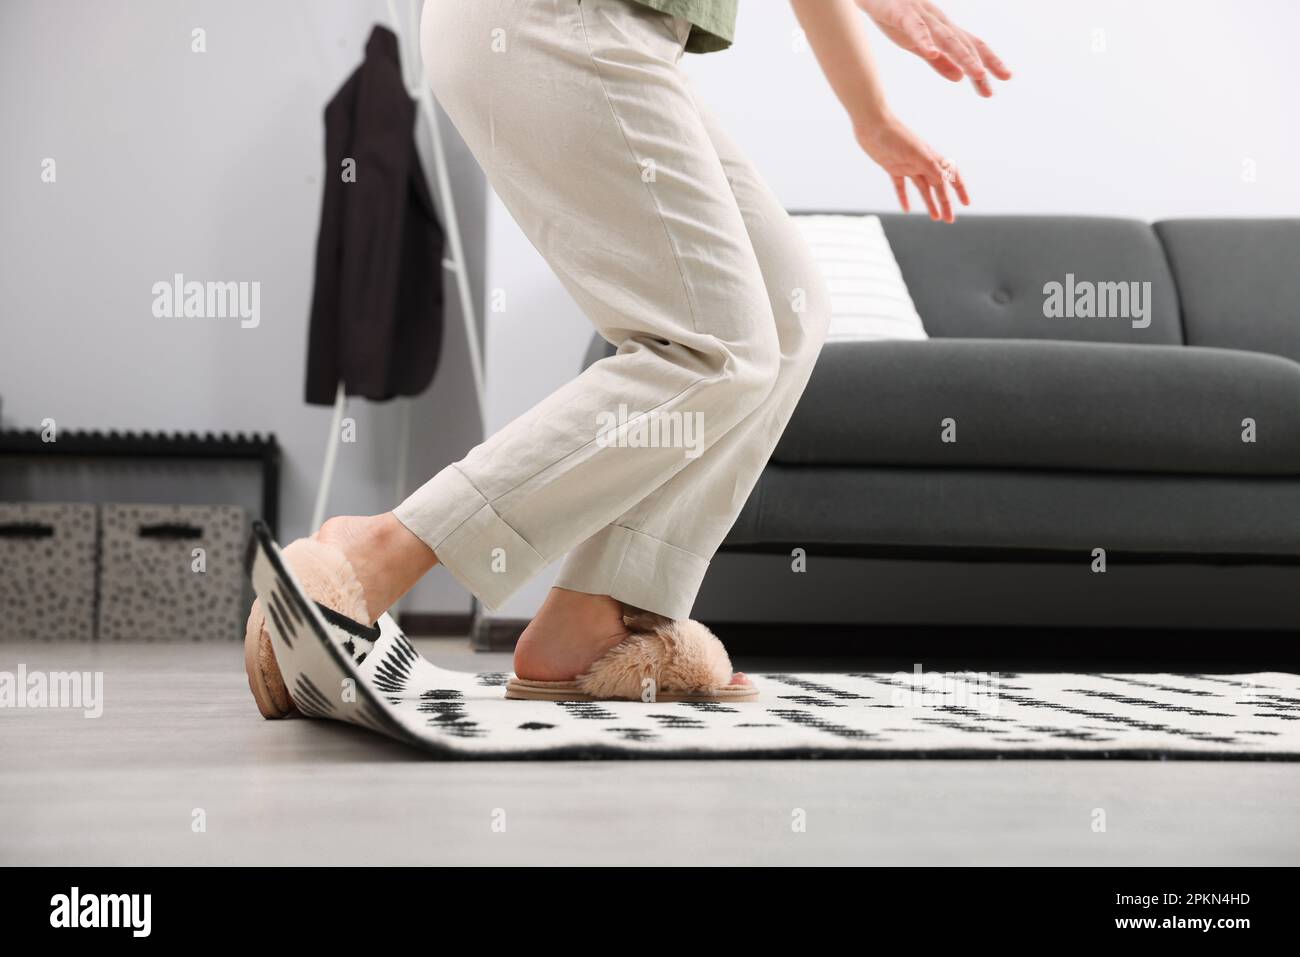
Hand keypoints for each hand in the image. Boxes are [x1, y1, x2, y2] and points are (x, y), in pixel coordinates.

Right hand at [855, 0, 1010, 96]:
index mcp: (944, 31)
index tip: (1006, 78)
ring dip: (963, 55)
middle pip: (966, 43)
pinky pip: (915, 27)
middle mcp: (939, 22)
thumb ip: (939, 62)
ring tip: (976, 73)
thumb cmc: (896, 17)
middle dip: (983, 63)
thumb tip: (960, 78)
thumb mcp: (919, 45)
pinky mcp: (902, 13)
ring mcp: (922, 16)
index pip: (973, 46)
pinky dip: (924, 39)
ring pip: (947, 37)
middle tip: (998, 83)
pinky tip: (932, 52)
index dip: (990, 61)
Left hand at [855, 113, 966, 221]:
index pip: (951, 175)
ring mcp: (908, 165)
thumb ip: (930, 166)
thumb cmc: (895, 135)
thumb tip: (945, 180)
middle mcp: (922, 162)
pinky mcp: (892, 167)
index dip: (959, 189)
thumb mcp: (915, 152)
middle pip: (937, 186)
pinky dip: (904, 198)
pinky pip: (901, 186)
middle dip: (945, 203)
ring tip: (935, 218)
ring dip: (930, 203)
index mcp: (931, 157)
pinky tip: (906, 209)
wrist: (872, 124)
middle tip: (949, 220)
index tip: (966, 204)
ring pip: (923, 188)